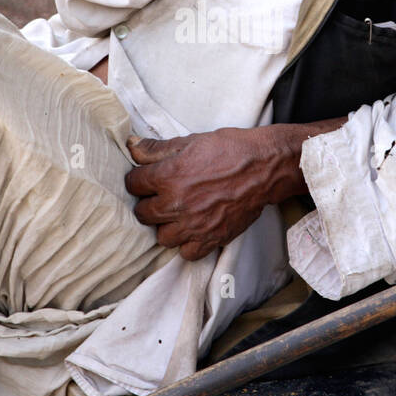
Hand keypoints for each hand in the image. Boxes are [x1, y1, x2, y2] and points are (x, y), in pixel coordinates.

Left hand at [124, 126, 304, 261]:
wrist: (264, 167)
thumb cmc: (228, 150)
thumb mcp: (190, 141)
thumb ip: (156, 149)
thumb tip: (131, 148)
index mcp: (167, 176)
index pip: (132, 185)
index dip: (139, 180)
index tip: (147, 179)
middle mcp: (176, 204)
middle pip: (142, 214)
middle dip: (149, 203)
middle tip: (162, 196)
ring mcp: (193, 225)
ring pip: (162, 237)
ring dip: (166, 226)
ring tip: (176, 215)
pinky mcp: (211, 238)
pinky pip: (187, 253)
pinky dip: (187, 244)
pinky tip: (192, 230)